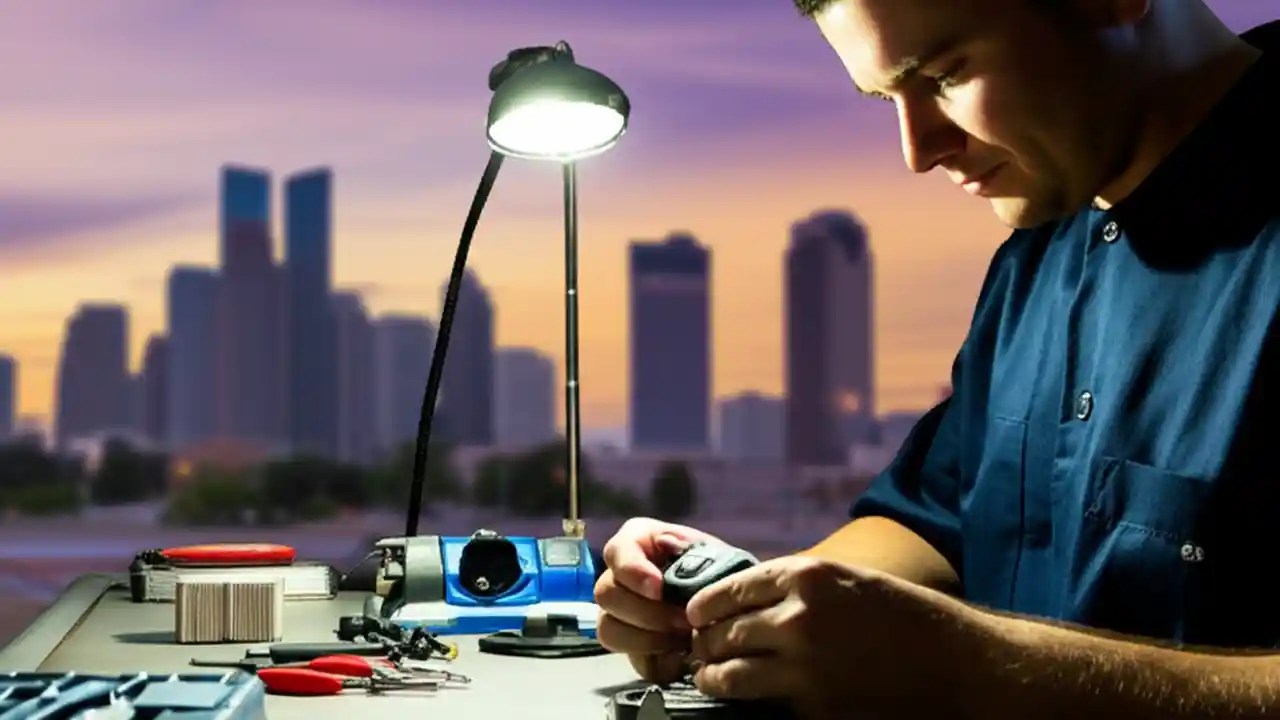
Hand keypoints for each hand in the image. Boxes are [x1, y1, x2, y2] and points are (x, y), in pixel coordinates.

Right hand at [593, 517, 720, 681]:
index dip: (633, 571)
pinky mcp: (632, 647)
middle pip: (606, 594)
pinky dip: (658, 662)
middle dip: (647, 612)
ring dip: (648, 639)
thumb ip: (692, 554)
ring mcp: (618, 614)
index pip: (616, 552)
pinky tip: (681, 655)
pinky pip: (631, 660)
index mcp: (636, 541)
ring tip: (683, 639)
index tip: (659, 589)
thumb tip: (676, 557)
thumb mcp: (712, 552)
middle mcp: (617, 576)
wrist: (730, 603)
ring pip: (609, 630)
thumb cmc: (717, 568)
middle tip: (683, 620)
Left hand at [684, 555, 986, 718]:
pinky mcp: (815, 709)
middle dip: (704, 643)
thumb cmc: (907, 617)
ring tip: (709, 676)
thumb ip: (800, 588)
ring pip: (731, 675)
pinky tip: (748, 699)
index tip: (694, 614)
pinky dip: (751, 701)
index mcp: (806, 577)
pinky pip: (765, 704)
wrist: (957, 665)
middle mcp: (797, 619)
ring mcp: (804, 668)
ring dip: (714, 676)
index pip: (730, 590)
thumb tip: (753, 602)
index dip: (705, 605)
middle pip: (724, 633)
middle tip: (697, 648)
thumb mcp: (849, 581)